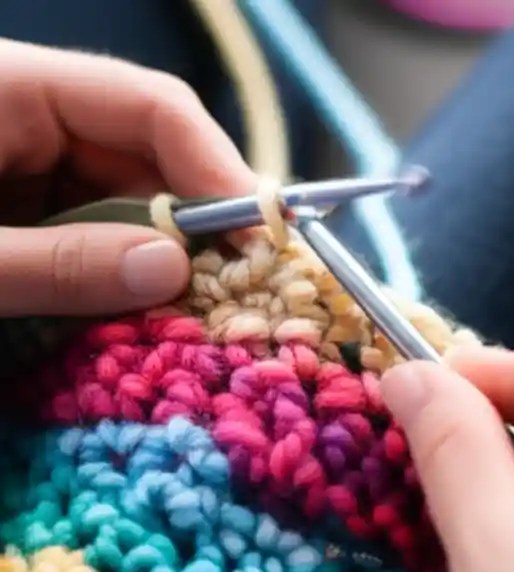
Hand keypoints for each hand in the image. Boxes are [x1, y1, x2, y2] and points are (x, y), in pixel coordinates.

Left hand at [0, 40, 254, 316]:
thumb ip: (57, 264)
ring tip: (185, 314)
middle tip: (233, 293)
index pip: (153, 106)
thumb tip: (173, 270)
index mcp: (12, 87)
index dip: (219, 170)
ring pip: (122, 203)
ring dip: (155, 260)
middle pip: (148, 158)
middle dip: (191, 228)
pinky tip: (133, 311)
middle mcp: (29, 114)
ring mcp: (20, 159)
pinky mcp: (12, 204)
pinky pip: (86, 230)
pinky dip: (113, 273)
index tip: (260, 238)